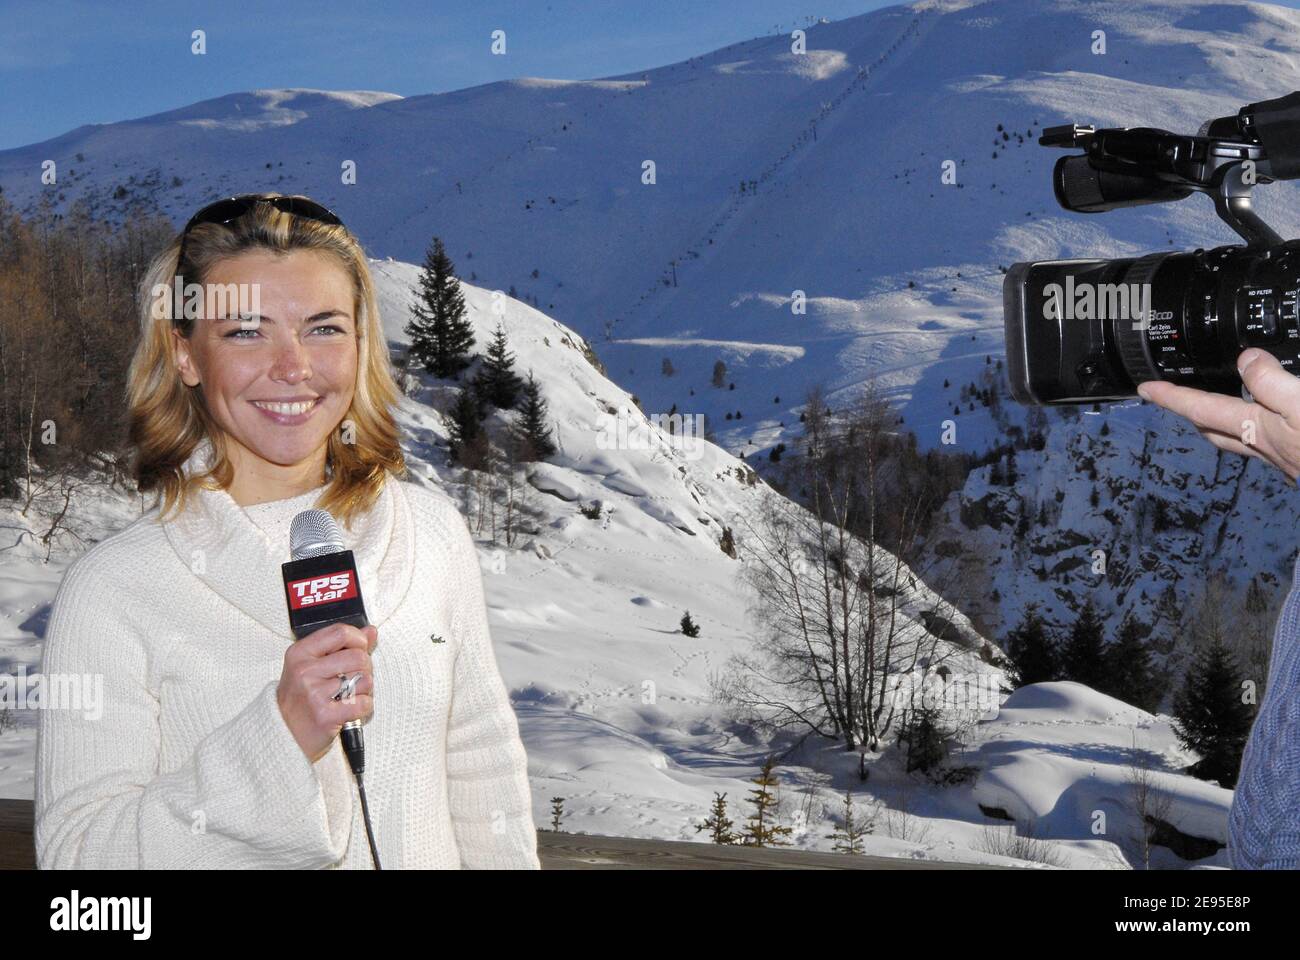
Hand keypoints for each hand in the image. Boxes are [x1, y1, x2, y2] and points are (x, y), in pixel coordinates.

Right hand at [276, 623, 377, 762]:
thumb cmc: (299, 699)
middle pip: (358, 656)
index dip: (358, 639)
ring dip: (365, 689)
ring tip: (349, 695)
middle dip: (365, 668)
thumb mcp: (311, 666)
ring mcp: (314, 694)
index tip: (360, 649)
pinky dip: (364, 707)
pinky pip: (363, 703)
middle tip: (353, 679)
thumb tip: (370, 631)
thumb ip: (342, 646)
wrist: (283, 734)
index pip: (340, 632)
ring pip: (364, 679)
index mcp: (300, 653)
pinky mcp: (325, 716)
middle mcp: (305, 671)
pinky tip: (350, 709)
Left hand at [1136, 348, 1299, 483]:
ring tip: (1220, 406)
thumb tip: (1245, 360)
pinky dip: (1260, 431)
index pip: (1201, 408)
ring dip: (1223, 423)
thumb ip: (1271, 381)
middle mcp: (1263, 448)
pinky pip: (1267, 445)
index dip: (1171, 397)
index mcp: (1255, 429)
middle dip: (1191, 412)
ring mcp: (1282, 460)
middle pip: (1213, 430)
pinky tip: (1274, 426)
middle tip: (1177, 398)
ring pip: (1239, 440)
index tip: (1145, 389)